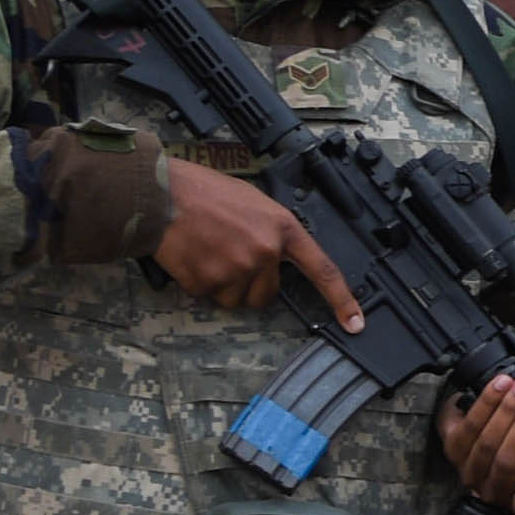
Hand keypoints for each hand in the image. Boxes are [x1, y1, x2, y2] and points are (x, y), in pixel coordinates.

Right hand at [151, 160, 355, 327]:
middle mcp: (265, 251)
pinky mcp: (208, 280)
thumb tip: (276, 255)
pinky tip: (190, 254)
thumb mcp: (252, 202)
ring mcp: (237, 268)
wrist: (160, 192)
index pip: (322, 270)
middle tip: (226, 257)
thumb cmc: (202, 191)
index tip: (354, 322)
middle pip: (267, 295)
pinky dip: (196, 281)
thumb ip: (271, 231)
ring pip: (235, 298)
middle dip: (248, 285)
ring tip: (206, 250)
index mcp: (282, 228)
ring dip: (221, 284)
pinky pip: (206, 294)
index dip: (341, 300)